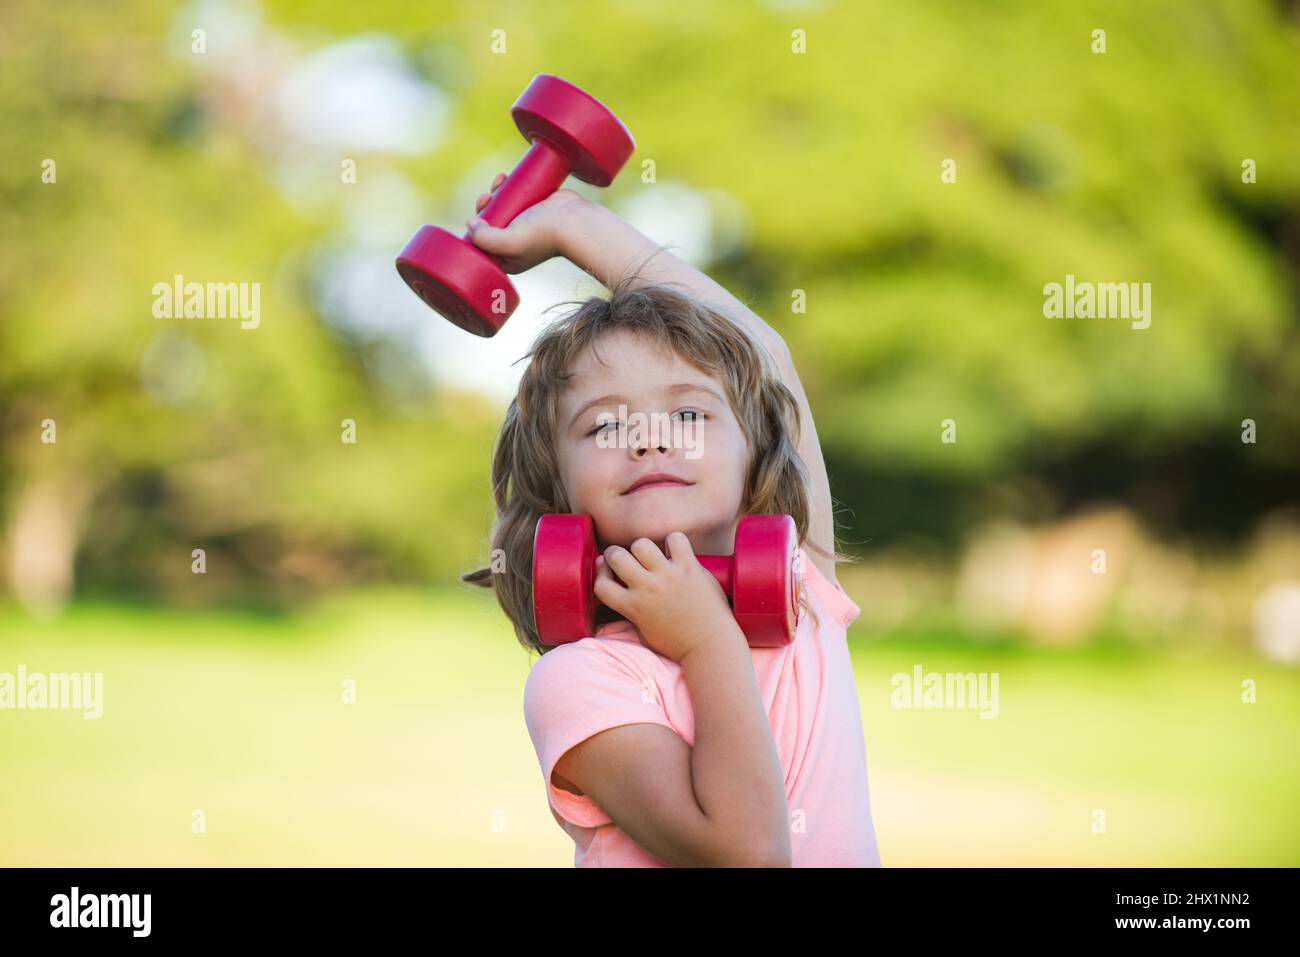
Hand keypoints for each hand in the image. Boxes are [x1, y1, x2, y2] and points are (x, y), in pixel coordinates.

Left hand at [465, 172, 587, 273]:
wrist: (574, 219)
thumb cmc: (544, 235)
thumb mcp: (509, 243)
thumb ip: (485, 239)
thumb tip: (471, 224)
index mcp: (509, 259)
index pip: (483, 246)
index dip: (475, 230)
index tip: (476, 218)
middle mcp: (515, 243)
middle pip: (490, 224)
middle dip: (484, 208)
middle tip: (486, 199)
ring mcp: (525, 224)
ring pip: (501, 207)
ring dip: (494, 193)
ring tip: (498, 183)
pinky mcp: (533, 208)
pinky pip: (514, 196)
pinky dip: (506, 187)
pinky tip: (503, 178)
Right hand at [594, 532, 735, 662]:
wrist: (710, 644)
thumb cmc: (677, 643)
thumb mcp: (644, 633)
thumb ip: (631, 613)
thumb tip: (621, 594)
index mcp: (634, 607)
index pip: (600, 585)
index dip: (601, 575)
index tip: (609, 573)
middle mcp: (647, 589)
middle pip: (616, 556)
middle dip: (616, 554)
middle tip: (626, 559)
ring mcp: (668, 576)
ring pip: (641, 544)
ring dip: (643, 547)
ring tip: (651, 556)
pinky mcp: (689, 568)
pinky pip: (676, 539)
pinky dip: (675, 542)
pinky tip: (676, 553)